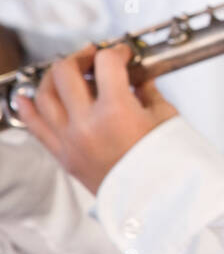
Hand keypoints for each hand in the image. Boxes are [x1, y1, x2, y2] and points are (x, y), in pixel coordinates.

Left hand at [16, 42, 177, 192]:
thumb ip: (146, 90)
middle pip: (65, 71)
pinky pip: (35, 127)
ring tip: (68, 72)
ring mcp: (70, 141)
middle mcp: (87, 124)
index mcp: (116, 111)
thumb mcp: (164, 118)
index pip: (106, 63)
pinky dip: (27, 107)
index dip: (116, 51)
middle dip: (81, 57)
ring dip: (54, 76)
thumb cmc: (167, 166)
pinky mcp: (64, 156)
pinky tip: (26, 96)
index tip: (123, 54)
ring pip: (44, 94)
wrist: (157, 202)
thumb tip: (136, 75)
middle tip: (93, 57)